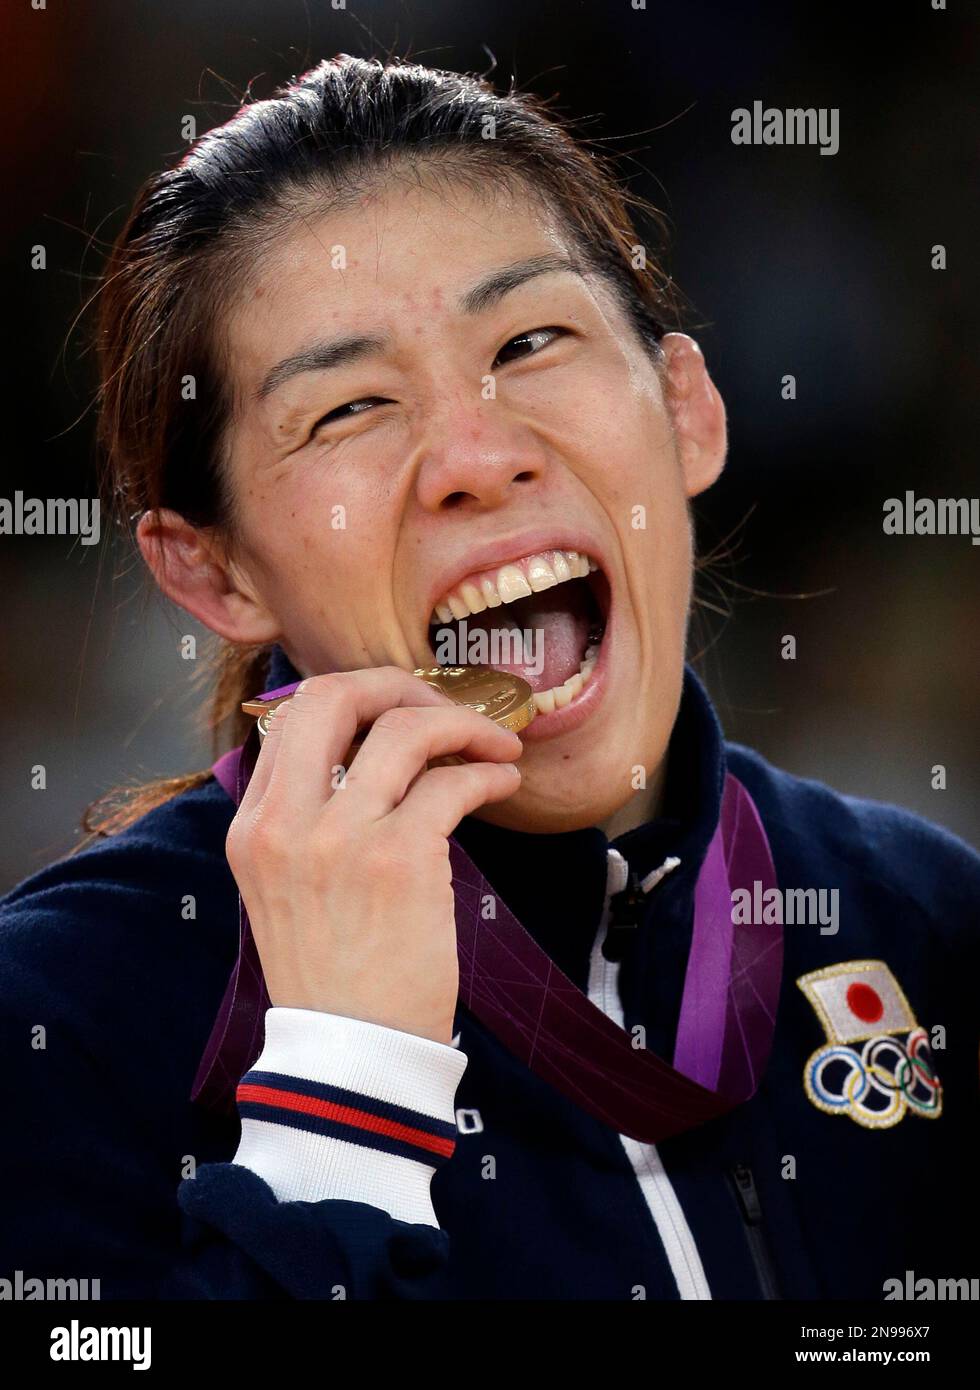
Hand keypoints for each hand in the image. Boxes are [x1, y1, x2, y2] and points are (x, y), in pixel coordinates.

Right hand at [224, 667, 522, 1044]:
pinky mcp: (399, 859)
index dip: (357, 700)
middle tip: (444, 706)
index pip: (292, 718)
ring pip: (405, 729)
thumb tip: (374, 757)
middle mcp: (285, 822)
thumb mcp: (287, 889)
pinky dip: (489, 774)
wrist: (353, 1054)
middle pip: (335, 696)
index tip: (401, 711)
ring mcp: (339, 838)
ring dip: (464, 725)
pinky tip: (503, 785)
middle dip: (400, 684)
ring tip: (496, 748)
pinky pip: (453, 783)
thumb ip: (309, 821)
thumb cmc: (335, 974)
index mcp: (253, 827)